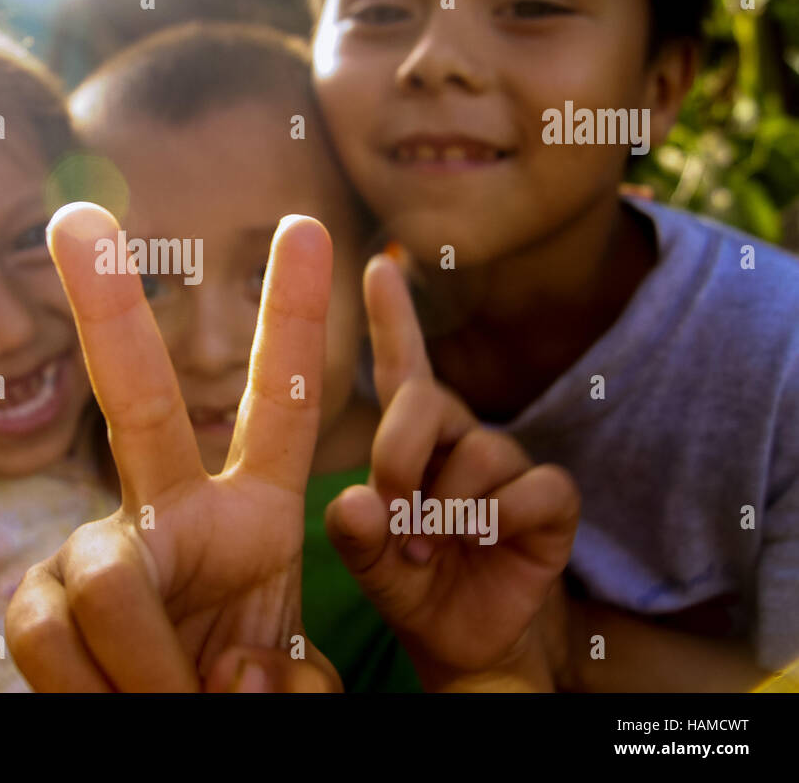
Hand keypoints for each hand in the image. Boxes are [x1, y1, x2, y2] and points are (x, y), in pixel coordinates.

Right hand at [6, 203, 339, 690]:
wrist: (177, 753)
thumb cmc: (241, 705)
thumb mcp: (291, 687)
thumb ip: (279, 680)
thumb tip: (224, 676)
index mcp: (256, 517)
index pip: (281, 408)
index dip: (294, 319)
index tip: (307, 226)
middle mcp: (171, 514)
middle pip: (138, 404)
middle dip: (108, 309)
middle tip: (77, 221)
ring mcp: (99, 553)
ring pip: (106, 578)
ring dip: (148, 666)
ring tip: (176, 710)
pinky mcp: (38, 604)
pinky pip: (48, 633)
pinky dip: (92, 693)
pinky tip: (116, 709)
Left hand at [324, 255, 580, 688]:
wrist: (467, 644)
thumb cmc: (412, 587)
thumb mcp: (370, 563)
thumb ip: (355, 535)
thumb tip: (359, 503)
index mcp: (409, 437)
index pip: (399, 365)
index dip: (392, 315)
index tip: (377, 264)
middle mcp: (459, 435)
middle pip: (427, 400)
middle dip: (400, 453)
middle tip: (395, 511)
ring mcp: (508, 463)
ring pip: (482, 452)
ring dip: (450, 509)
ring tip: (431, 548)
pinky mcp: (552, 500)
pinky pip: (535, 488)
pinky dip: (504, 519)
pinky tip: (491, 542)